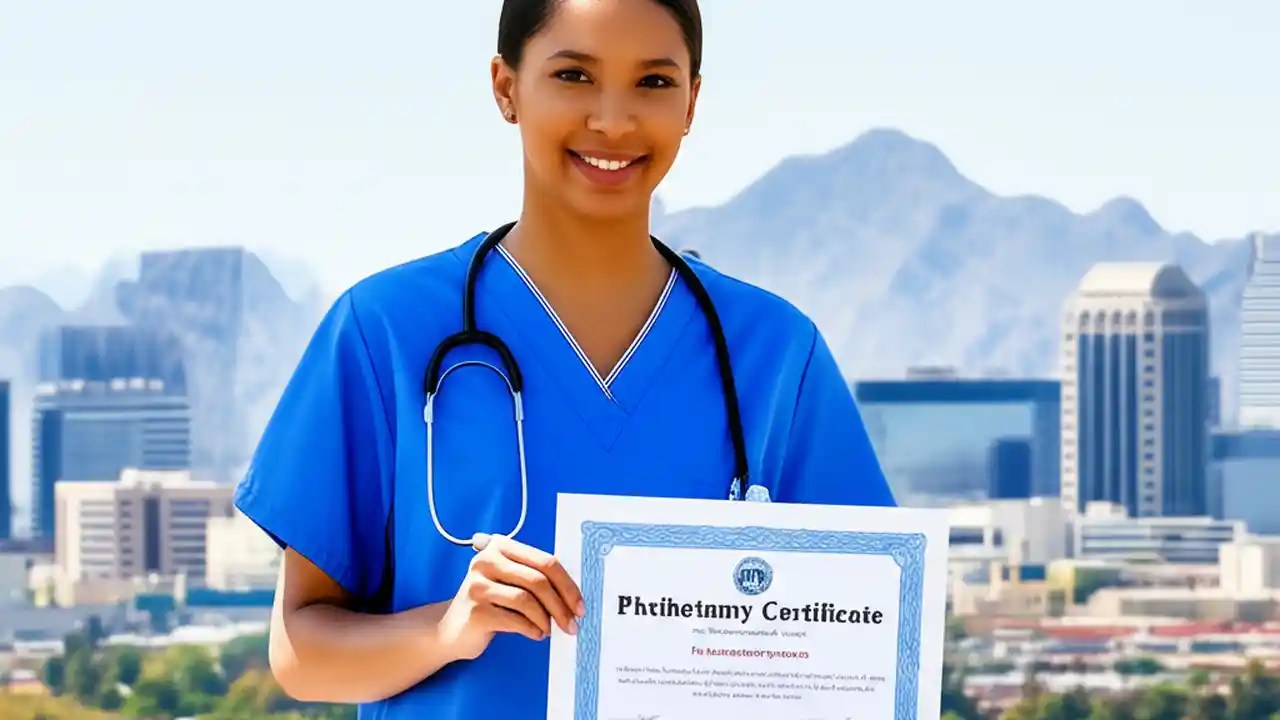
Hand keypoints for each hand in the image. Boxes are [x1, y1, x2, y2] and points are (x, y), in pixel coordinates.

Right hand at [437, 535, 585, 661]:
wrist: (452, 630)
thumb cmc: (490, 604)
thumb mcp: (510, 581)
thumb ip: (536, 578)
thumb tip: (574, 596)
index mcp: (500, 546)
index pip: (545, 561)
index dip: (568, 585)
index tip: (579, 605)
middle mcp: (486, 560)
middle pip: (538, 580)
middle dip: (561, 605)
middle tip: (572, 623)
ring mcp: (478, 585)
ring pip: (527, 600)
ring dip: (546, 619)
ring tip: (549, 629)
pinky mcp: (475, 611)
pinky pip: (515, 620)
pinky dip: (532, 629)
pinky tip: (536, 634)